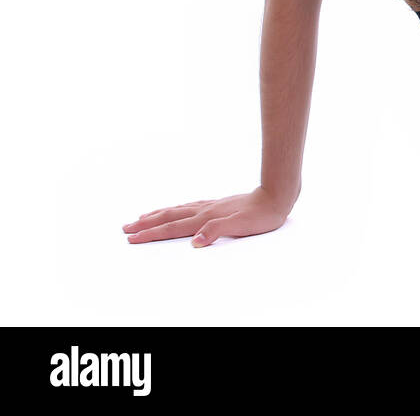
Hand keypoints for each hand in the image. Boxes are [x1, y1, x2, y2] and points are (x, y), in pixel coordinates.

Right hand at [122, 185, 297, 247]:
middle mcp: (204, 210)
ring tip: (141, 217)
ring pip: (177, 210)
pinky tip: (176, 210)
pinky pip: (188, 206)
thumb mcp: (240, 226)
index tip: (131, 239)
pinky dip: (175, 209)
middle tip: (125, 229)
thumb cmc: (261, 215)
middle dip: (146, 224)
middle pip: (169, 217)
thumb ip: (216, 232)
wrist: (276, 196)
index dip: (151, 234)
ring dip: (157, 215)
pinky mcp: (218, 204)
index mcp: (206, 217)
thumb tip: (194, 242)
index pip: (173, 228)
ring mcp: (210, 205)